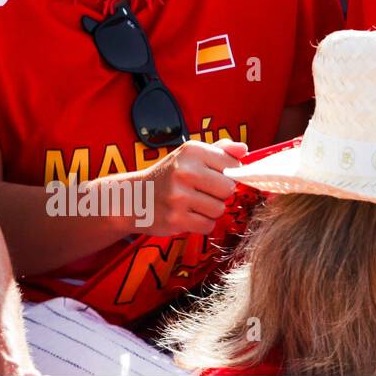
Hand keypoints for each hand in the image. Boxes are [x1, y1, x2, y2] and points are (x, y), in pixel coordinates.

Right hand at [131, 139, 246, 236]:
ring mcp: (179, 196)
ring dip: (210, 210)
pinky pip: (207, 225)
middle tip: (201, 191)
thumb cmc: (167, 176)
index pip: (233, 165)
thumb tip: (243, 149)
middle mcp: (184, 171)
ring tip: (193, 203)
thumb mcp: (188, 156)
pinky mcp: (176, 219)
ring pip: (219, 209)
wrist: (133, 197)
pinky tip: (187, 215)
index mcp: (191, 151)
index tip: (212, 175)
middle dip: (219, 193)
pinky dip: (200, 223)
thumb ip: (218, 151)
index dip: (227, 173)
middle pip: (228, 189)